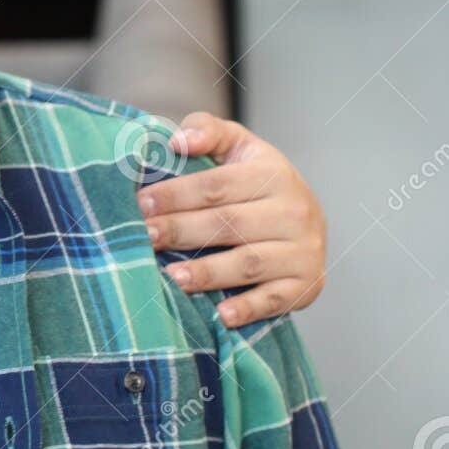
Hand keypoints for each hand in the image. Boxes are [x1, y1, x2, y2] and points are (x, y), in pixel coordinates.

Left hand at [137, 111, 325, 329]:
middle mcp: (294, 212)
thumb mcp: (238, 147)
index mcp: (273, 174)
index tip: (141, 204)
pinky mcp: (307, 284)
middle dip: (182, 231)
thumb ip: (208, 132)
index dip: (177, 194)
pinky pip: (276, 299)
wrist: (306, 217)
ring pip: (250, 263)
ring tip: (172, 278)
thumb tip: (178, 141)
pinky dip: (248, 308)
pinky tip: (219, 316)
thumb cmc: (256, 180)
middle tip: (145, 237)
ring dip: (209, 272)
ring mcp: (303, 251)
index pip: (217, 185)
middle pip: (229, 224)